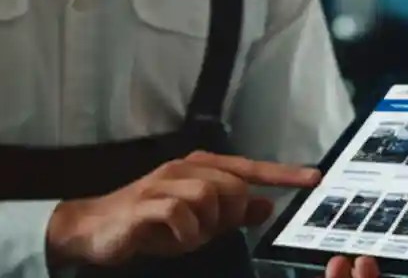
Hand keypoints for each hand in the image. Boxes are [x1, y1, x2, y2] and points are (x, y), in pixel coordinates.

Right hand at [46, 151, 320, 266]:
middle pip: (234, 187)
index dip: (284, 174)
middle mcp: (184, 169)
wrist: (93, 228)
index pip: (251, 169)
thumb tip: (266, 206)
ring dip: (204, 227)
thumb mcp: (198, 222)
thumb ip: (232, 215)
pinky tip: (172, 239)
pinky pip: (181, 216)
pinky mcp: (146, 204)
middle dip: (230, 215)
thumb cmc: (149, 224)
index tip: (314, 178)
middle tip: (207, 230)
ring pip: (210, 198)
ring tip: (185, 237)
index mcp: (200, 169)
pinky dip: (184, 234)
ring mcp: (164, 184)